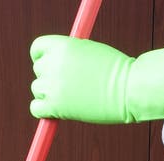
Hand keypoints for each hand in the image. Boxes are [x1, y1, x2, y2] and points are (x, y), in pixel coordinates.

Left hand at [30, 36, 163, 124]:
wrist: (128, 88)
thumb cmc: (117, 71)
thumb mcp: (91, 51)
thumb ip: (71, 56)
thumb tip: (60, 66)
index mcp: (62, 45)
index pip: (37, 48)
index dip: (41, 58)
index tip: (50, 66)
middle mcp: (54, 63)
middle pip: (38, 71)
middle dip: (50, 78)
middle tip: (69, 86)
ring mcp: (53, 85)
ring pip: (37, 90)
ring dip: (49, 96)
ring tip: (70, 98)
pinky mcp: (55, 107)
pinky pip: (35, 109)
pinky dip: (42, 112)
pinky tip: (56, 112)